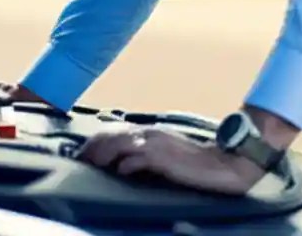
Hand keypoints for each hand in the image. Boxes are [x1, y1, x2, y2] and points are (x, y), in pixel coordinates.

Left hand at [76, 127, 265, 194]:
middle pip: (110, 135)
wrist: (220, 163)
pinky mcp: (162, 158)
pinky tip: (119, 171)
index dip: (95, 141)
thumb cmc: (194, 161)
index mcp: (149, 132)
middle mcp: (149, 133)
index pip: (113, 131)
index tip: (83, 153)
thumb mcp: (166, 152)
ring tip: (92, 164)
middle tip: (80, 160)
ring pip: (118, 144)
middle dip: (92, 147)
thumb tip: (122, 163)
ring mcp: (155, 144)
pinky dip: (124, 165)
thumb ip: (144, 153)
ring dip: (102, 154)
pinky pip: (136, 159)